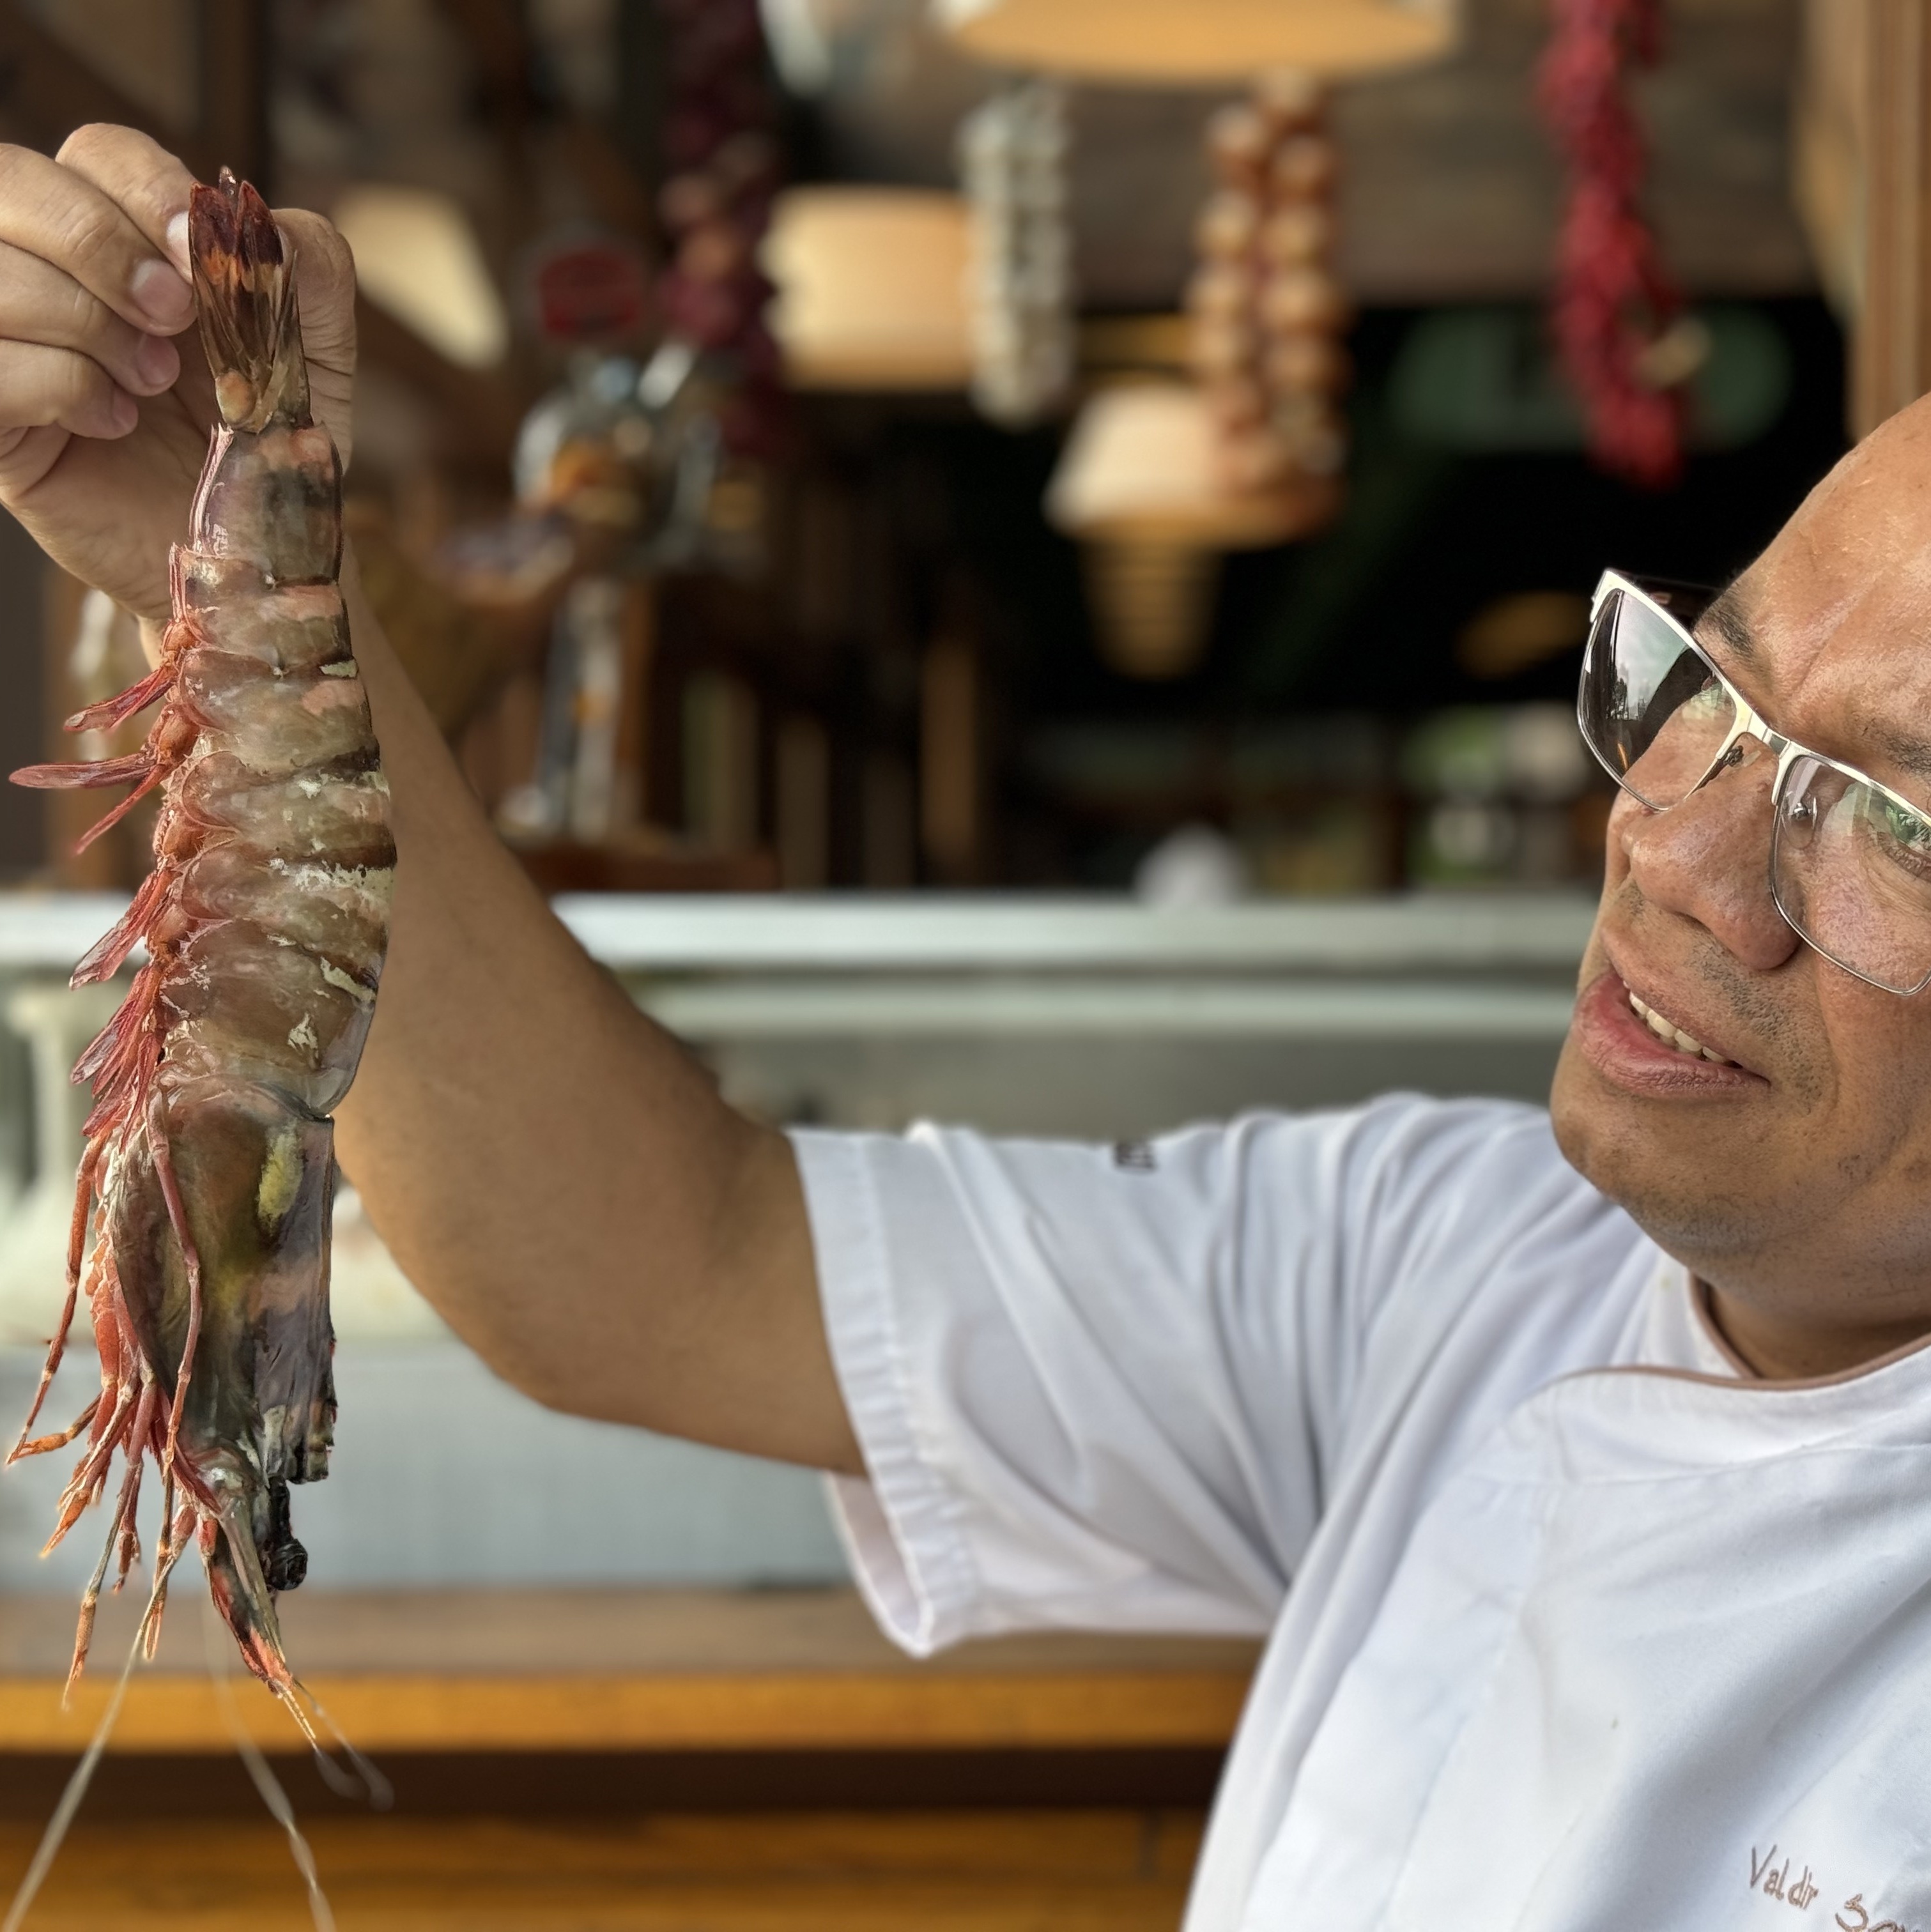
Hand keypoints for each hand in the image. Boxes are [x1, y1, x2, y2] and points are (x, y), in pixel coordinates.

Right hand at [0, 124, 355, 624]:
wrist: (255, 543)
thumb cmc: (271, 439)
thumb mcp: (312, 347)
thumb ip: (304, 264)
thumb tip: (254, 216)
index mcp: (123, 233)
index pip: (98, 151)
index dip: (145, 189)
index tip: (200, 259)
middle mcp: (46, 268)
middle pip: (13, 181)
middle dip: (99, 242)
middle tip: (173, 319)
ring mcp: (5, 335)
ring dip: (87, 322)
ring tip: (150, 384)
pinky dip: (59, 384)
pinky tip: (113, 423)